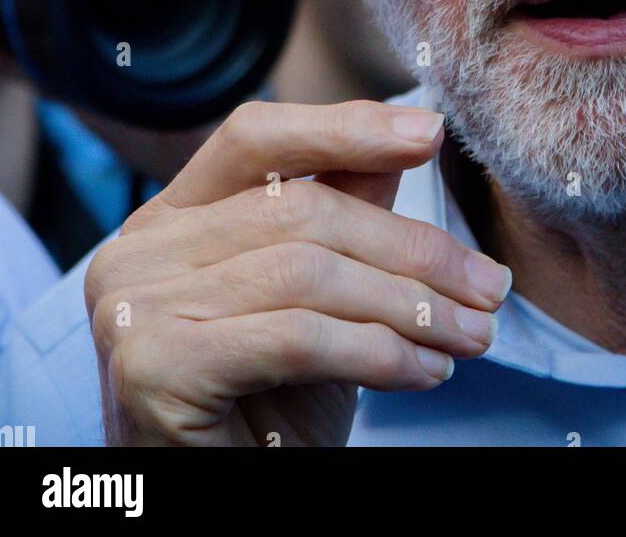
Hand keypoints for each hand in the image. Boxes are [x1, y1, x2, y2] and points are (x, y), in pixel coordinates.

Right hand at [85, 100, 510, 447]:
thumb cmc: (265, 409)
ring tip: (471, 335)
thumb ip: (342, 214)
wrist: (225, 507)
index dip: (343, 127)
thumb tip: (411, 137)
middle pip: (297, 210)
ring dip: (409, 306)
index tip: (431, 135)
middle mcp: (139, 250)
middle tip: (489, 285)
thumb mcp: (314, 300)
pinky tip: (424, 372)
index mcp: (169, 218)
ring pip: (306, 272)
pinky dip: (377, 351)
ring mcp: (136, 305)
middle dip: (411, 248)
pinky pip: (296, 336)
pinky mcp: (156, 365)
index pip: (254, 138)